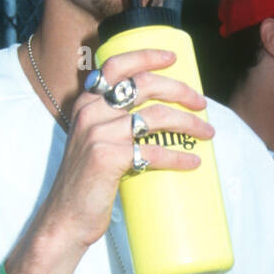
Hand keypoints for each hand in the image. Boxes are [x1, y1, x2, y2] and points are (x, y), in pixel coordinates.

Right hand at [37, 48, 213, 249]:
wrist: (66, 217)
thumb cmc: (85, 182)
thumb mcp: (91, 142)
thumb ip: (111, 124)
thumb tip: (156, 116)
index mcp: (86, 103)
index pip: (116, 65)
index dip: (147, 56)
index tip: (173, 57)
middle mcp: (91, 113)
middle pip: (144, 85)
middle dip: (180, 90)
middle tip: (201, 103)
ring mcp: (99, 134)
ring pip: (155, 116)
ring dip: (188, 123)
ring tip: (207, 134)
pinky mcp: (108, 159)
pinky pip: (154, 153)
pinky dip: (178, 157)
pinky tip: (192, 162)